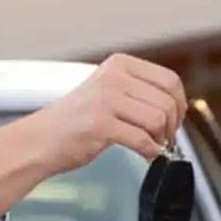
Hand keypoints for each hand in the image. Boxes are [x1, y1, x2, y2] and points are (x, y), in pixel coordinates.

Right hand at [34, 53, 186, 173]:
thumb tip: (176, 106)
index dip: (179, 103)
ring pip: (158, 120)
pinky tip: (145, 155)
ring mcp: (106, 100)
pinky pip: (143, 139)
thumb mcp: (109, 91)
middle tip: (164, 138)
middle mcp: (114, 77)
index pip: (169, 80)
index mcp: (119, 65)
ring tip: (152, 146)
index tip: (176, 119)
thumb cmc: (75, 120)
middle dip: (172, 125)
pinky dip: (150, 152)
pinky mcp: (101, 124)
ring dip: (161, 139)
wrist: (41, 139)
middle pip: (167, 101)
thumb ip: (139, 92)